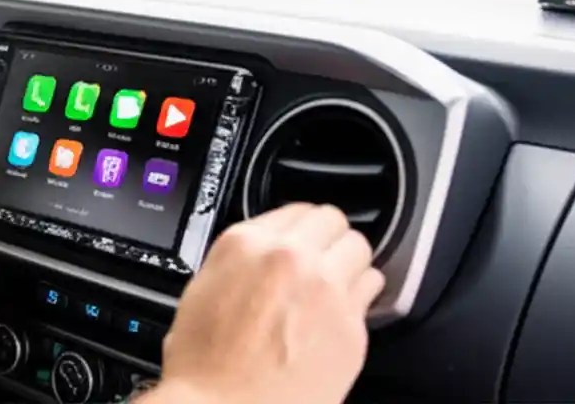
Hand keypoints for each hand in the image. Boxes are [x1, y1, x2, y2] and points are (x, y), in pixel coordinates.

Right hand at [145, 204, 383, 403]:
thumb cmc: (205, 365)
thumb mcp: (202, 291)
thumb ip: (240, 260)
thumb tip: (261, 253)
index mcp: (246, 244)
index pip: (295, 210)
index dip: (299, 227)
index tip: (301, 239)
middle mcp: (290, 258)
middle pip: (332, 220)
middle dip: (327, 238)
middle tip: (321, 258)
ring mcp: (325, 289)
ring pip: (358, 247)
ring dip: (348, 261)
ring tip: (337, 282)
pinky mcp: (351, 325)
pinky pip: (372, 289)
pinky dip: (361, 295)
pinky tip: (342, 310)